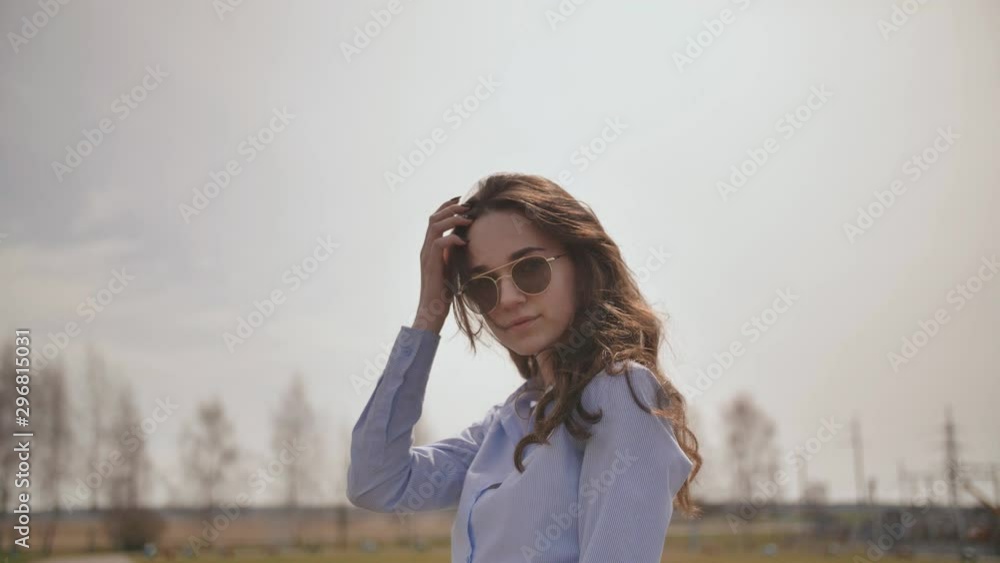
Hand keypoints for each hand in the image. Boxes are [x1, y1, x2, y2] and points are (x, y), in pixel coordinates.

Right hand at [412, 197, 472, 333]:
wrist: (432, 310)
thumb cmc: (444, 292)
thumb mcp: (452, 267)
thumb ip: (454, 254)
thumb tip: (467, 241)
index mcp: (430, 248)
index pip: (435, 219)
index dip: (447, 207)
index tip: (463, 201)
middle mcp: (426, 249)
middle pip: (433, 217)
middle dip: (451, 207)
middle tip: (468, 206)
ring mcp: (427, 256)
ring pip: (434, 226)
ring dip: (452, 218)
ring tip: (467, 219)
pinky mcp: (431, 265)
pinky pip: (438, 243)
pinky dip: (451, 238)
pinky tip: (463, 241)